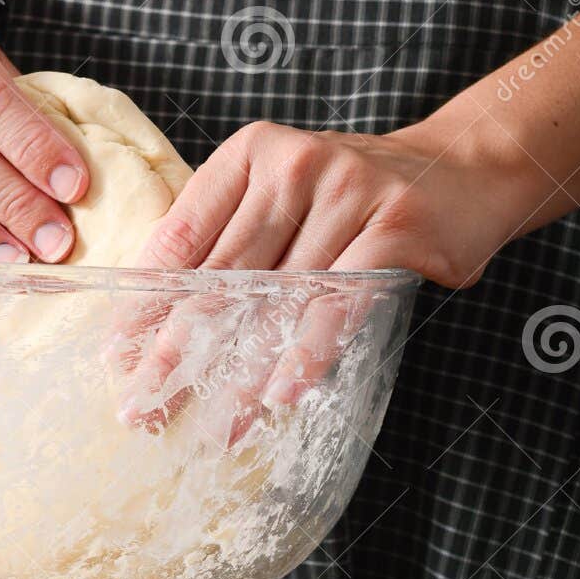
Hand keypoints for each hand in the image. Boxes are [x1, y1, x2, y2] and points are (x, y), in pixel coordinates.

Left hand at [120, 117, 530, 430]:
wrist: (462, 170)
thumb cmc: (354, 194)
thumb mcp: (283, 194)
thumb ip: (229, 237)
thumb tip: (154, 319)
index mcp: (250, 154)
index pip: (182, 237)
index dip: (145, 302)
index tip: (117, 357)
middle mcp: (294, 165)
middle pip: (221, 276)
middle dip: (177, 350)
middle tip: (143, 405)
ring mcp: (348, 191)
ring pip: (278, 301)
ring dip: (242, 372)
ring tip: (213, 424)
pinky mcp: (395, 227)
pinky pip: (339, 305)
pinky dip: (307, 353)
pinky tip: (281, 394)